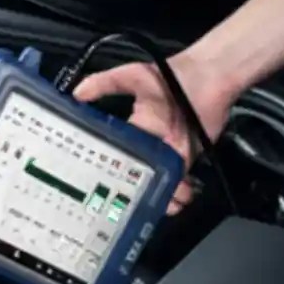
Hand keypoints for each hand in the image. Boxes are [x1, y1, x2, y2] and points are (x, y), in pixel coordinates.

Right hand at [73, 54, 235, 214]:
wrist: (208, 76)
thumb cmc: (170, 74)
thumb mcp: (131, 75)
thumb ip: (104, 83)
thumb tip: (76, 93)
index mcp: (134, 129)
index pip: (117, 154)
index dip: (108, 171)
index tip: (97, 187)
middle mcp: (149, 145)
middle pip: (137, 176)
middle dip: (131, 193)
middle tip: (122, 209)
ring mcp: (169, 153)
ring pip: (158, 183)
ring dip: (156, 198)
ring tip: (151, 209)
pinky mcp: (189, 159)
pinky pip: (180, 182)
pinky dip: (179, 195)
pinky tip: (175, 202)